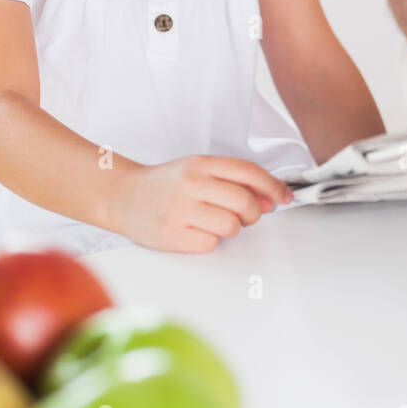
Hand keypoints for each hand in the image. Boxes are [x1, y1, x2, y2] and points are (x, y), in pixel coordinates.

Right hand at [111, 154, 294, 251]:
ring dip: (232, 228)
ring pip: (231, 226)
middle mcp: (191, 184)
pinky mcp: (172, 235)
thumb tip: (269, 197)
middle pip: (244, 201)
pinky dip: (211, 241)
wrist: (122, 196)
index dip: (273, 186)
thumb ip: (232, 180)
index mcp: (201, 164)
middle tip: (246, 215)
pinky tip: (197, 231)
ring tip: (216, 222)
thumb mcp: (198, 170)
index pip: (248, 172)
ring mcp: (180, 210)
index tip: (284, 197)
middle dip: (254, 212)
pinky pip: (211, 244)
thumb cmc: (166, 184)